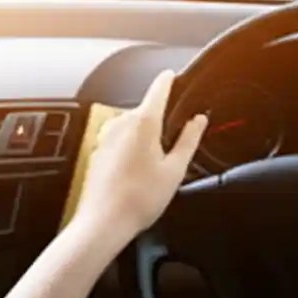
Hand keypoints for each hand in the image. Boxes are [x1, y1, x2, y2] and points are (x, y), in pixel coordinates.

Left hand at [73, 70, 207, 243]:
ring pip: (133, 127)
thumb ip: (188, 139)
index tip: (172, 75)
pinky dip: (131, 149)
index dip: (168, 80)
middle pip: (146, 110)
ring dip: (145, 138)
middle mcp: (121, 123)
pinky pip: (121, 140)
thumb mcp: (174, 169)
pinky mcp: (99, 150)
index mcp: (143, 122)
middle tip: (173, 149)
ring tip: (154, 169)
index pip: (158, 88)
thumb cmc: (139, 199)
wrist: (103, 223)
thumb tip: (198, 120)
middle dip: (160, 122)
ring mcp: (107, 135)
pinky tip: (137, 174)